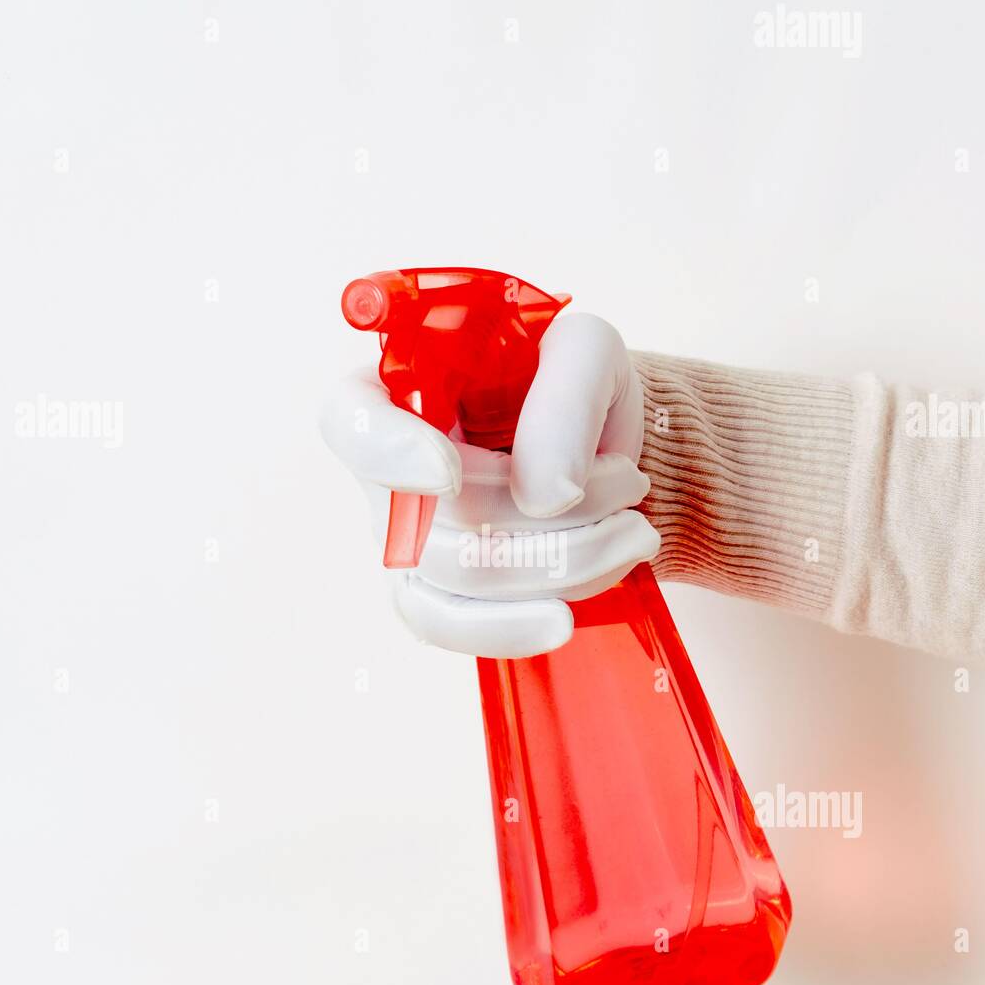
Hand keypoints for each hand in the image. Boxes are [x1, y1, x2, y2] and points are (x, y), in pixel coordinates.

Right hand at [321, 313, 658, 657]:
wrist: (605, 449)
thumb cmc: (577, 387)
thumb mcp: (588, 356)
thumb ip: (564, 402)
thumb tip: (546, 498)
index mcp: (399, 389)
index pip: (349, 420)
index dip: (386, 452)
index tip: (449, 470)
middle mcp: (387, 471)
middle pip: (432, 516)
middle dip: (549, 512)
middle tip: (631, 482)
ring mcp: (408, 541)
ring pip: (458, 578)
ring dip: (561, 563)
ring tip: (635, 533)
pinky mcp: (440, 594)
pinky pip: (453, 628)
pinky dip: (515, 627)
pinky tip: (565, 617)